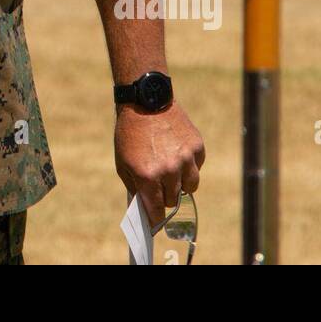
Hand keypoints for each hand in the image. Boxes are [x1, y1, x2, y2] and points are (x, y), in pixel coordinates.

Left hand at [114, 100, 204, 229]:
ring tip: (170, 169)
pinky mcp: (197, 147)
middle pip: (173, 200)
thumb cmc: (130, 134)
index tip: (155, 220)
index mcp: (147, 175)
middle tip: (158, 184)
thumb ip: (134, 187)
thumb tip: (144, 210)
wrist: (145, 101)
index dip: (155, 217)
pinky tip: (176, 152)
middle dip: (164, 196)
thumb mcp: (123, 162)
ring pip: (190, 187)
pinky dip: (189, 165)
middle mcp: (169, 170)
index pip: (156, 210)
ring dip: (180, 183)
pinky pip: (197, 167)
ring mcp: (185, 158)